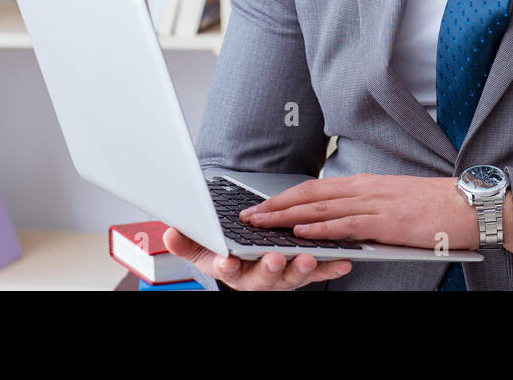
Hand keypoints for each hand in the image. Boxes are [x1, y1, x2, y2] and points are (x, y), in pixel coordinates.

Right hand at [162, 226, 353, 290]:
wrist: (240, 255)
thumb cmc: (221, 250)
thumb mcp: (198, 246)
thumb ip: (184, 241)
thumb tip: (171, 233)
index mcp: (231, 270)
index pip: (226, 271)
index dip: (225, 266)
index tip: (226, 261)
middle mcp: (257, 277)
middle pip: (263, 278)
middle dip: (270, 269)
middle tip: (275, 259)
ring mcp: (281, 276)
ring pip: (291, 277)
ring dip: (302, 269)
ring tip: (309, 258)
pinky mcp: (301, 270)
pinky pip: (317, 272)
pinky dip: (330, 267)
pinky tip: (342, 260)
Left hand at [239, 173, 486, 251]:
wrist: (469, 204)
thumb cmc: (434, 207)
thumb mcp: (392, 203)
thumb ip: (365, 209)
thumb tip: (338, 222)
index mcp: (364, 184)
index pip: (315, 189)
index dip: (285, 197)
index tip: (261, 205)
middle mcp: (364, 189)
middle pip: (310, 195)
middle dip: (275, 205)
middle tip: (248, 215)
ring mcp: (374, 204)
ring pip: (321, 208)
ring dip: (287, 216)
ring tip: (262, 224)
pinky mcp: (386, 222)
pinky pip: (346, 224)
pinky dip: (320, 227)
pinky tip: (301, 231)